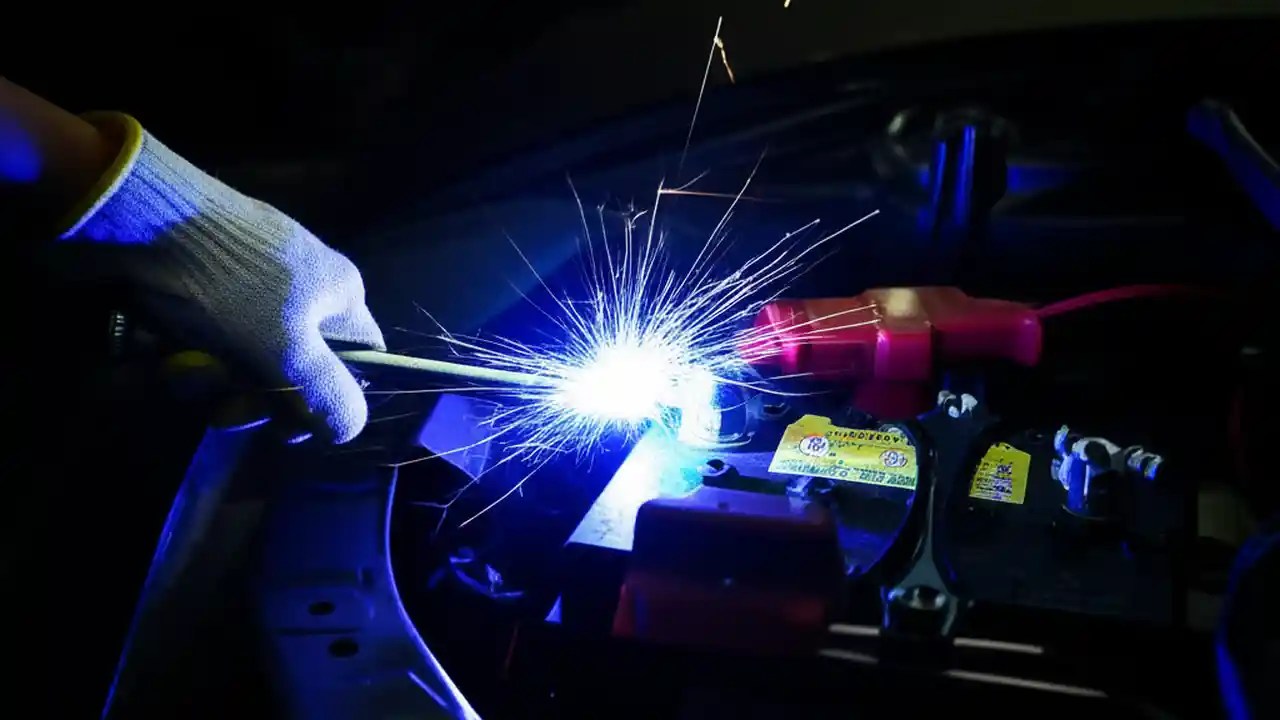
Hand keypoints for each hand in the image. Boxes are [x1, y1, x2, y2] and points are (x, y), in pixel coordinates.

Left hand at [63, 118, 383, 442]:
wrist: (141, 219)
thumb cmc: (229, 288)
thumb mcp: (288, 353)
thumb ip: (329, 397)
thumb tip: (352, 429)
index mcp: (339, 294)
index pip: (361, 362)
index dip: (328, 399)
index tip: (286, 423)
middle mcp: (304, 284)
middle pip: (291, 367)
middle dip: (249, 394)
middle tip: (219, 406)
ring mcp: (252, 278)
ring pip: (240, 355)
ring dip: (206, 377)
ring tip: (175, 369)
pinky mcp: (204, 276)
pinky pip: (202, 331)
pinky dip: (180, 349)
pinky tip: (156, 350)